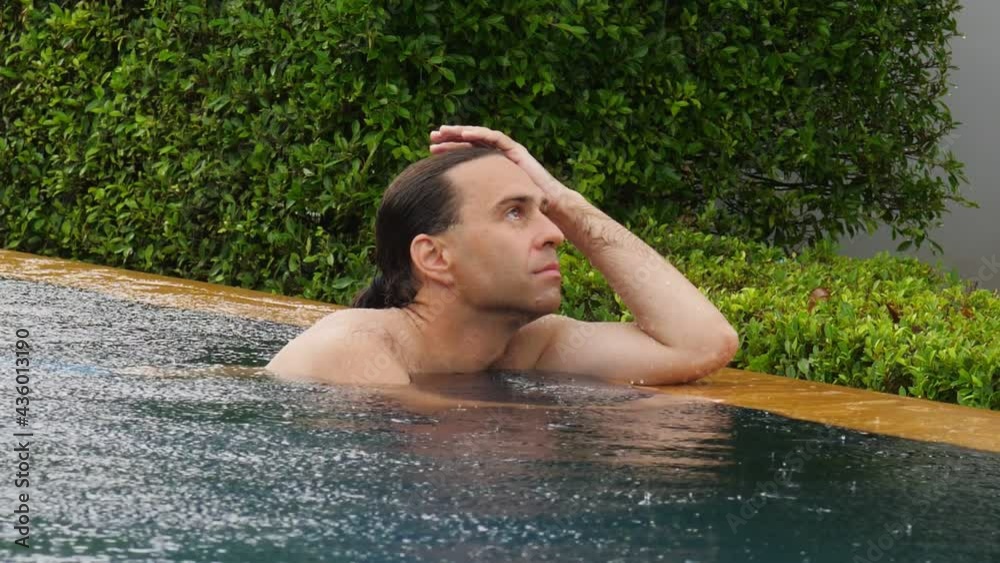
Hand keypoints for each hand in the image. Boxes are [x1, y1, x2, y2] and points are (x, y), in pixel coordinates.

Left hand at [429, 125, 572, 213]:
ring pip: (480, 137)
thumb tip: (453, 211)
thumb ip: (477, 201)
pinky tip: (465, 134)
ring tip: (443, 131)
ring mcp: (507, 152)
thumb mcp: (491, 203)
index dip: (449, 151)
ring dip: (461, 133)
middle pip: (470, 143)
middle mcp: (497, 157)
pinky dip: (480, 135)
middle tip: (432, 137)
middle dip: (451, 139)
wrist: (547, 206)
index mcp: (489, 168)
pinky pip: (496, 139)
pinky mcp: (516, 150)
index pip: (465, 155)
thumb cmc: (521, 209)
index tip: (432, 151)